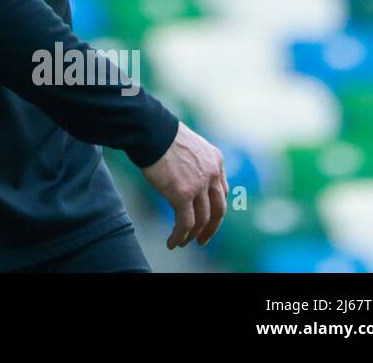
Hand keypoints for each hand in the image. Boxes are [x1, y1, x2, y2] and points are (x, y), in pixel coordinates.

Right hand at [139, 121, 228, 249]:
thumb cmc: (161, 133)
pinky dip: (180, 236)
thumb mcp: (187, 145)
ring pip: (202, 220)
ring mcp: (199, 186)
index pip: (222, 191)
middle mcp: (212, 174)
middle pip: (218, 210)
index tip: (208, 217)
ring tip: (183, 243)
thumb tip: (183, 174)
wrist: (151, 130)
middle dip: (211, 227)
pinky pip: (185, 223)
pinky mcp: (182, 195)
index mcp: (216, 160)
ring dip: (192, 235)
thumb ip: (193, 161)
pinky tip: (172, 242)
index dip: (215, 207)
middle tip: (203, 239)